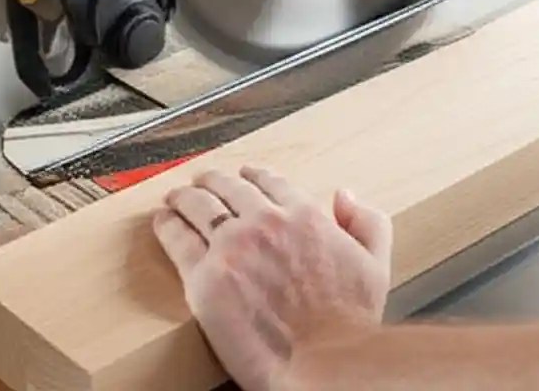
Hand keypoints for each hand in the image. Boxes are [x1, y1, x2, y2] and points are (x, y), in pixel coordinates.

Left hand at [153, 167, 392, 390]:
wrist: (322, 361)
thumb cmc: (347, 322)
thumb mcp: (375, 263)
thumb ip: (366, 221)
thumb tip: (344, 197)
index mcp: (304, 216)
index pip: (270, 182)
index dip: (253, 176)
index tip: (245, 177)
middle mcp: (265, 223)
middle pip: (228, 188)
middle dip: (213, 181)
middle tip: (203, 182)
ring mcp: (232, 247)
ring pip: (198, 205)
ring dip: (185, 196)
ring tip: (177, 197)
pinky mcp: (204, 278)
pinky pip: (177, 239)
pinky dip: (167, 225)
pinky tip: (163, 222)